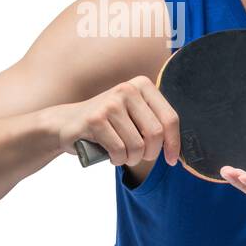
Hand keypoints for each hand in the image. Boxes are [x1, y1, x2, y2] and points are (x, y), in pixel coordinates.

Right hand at [52, 77, 179, 167]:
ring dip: (131, 159)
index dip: (174, 144)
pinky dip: (117, 160)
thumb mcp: (133, 115)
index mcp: (142, 85)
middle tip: (138, 157)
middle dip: (150, 154)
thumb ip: (155, 122)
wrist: (67, 123)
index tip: (172, 160)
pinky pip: (119, 150)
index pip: (170, 118)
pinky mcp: (96, 119)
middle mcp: (128, 89)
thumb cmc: (107, 123)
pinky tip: (110, 155)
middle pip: (156, 134)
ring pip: (137, 145)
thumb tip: (179, 150)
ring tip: (121, 155)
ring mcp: (111, 103)